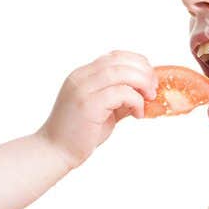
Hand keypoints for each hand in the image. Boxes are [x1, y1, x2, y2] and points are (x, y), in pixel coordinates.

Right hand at [37, 51, 156, 169]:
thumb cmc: (77, 134)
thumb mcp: (102, 110)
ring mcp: (83, 89)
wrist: (55, 151)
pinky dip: (136, 101)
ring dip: (142, 82)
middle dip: (143, 71)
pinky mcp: (88, 104)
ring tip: (149, 97)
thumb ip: (119, 98)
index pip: (114, 56)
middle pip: (119, 60)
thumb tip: (145, 92)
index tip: (149, 77)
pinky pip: (121, 93)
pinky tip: (137, 114)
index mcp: (82, 75)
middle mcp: (81, 78)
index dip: (136, 62)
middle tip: (153, 88)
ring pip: (121, 72)